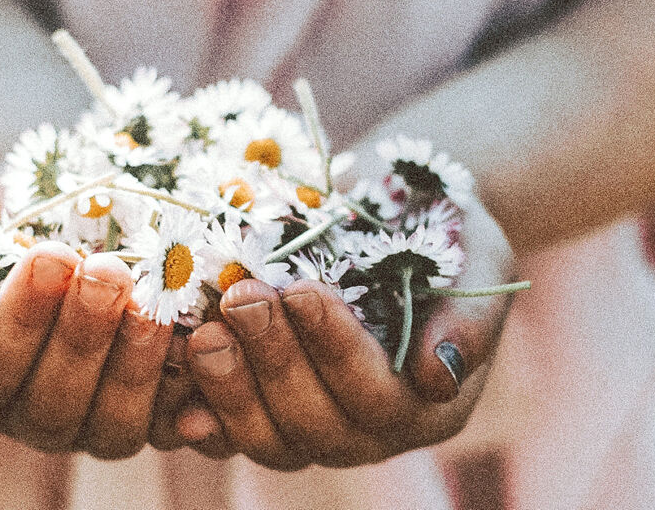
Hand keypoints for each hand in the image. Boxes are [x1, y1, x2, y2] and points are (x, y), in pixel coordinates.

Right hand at [0, 166, 196, 458]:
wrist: (55, 204)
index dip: (20, 319)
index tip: (48, 256)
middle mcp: (30, 413)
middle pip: (54, 404)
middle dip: (83, 338)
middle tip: (107, 270)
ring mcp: (94, 420)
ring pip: (113, 424)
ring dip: (137, 366)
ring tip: (154, 301)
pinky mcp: (154, 413)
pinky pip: (174, 423)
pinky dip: (194, 399)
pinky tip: (207, 351)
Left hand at [176, 199, 515, 470]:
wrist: (402, 214)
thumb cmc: (447, 229)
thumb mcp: (479, 256)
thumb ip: (468, 319)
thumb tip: (438, 375)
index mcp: (428, 403)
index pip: (379, 397)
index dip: (336, 350)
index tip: (303, 290)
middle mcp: (372, 431)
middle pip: (318, 425)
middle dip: (276, 362)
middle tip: (242, 298)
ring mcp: (316, 428)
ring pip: (270, 440)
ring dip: (232, 389)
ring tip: (206, 333)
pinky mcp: (267, 414)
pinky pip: (230, 433)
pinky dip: (202, 413)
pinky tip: (174, 384)